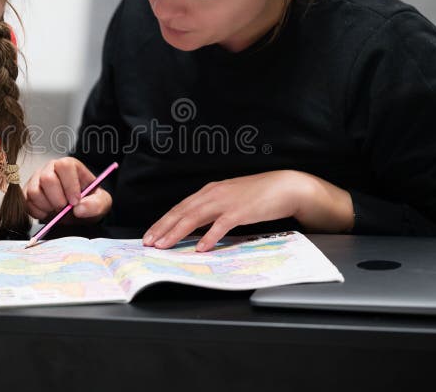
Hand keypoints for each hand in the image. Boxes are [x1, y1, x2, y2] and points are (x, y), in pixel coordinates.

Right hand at [24, 157, 111, 222]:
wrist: (75, 213)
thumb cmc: (88, 203)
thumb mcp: (101, 203)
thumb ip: (96, 204)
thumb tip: (80, 208)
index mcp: (69, 165)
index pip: (64, 166)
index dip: (69, 185)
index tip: (75, 202)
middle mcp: (50, 168)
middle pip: (47, 178)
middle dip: (57, 199)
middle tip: (65, 209)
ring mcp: (36, 179)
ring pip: (35, 191)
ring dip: (48, 207)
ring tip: (57, 211)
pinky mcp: (27, 192)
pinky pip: (27, 202)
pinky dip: (38, 212)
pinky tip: (48, 213)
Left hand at [142, 170, 353, 251]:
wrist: (286, 186)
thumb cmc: (259, 195)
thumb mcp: (231, 199)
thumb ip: (214, 211)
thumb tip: (197, 228)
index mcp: (210, 191)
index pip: (181, 207)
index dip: (164, 221)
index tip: (151, 235)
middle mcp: (214, 194)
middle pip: (182, 212)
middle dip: (163, 227)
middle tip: (149, 242)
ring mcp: (227, 201)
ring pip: (195, 217)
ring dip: (177, 232)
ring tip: (165, 245)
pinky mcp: (241, 211)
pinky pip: (221, 225)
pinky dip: (209, 237)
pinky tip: (200, 247)